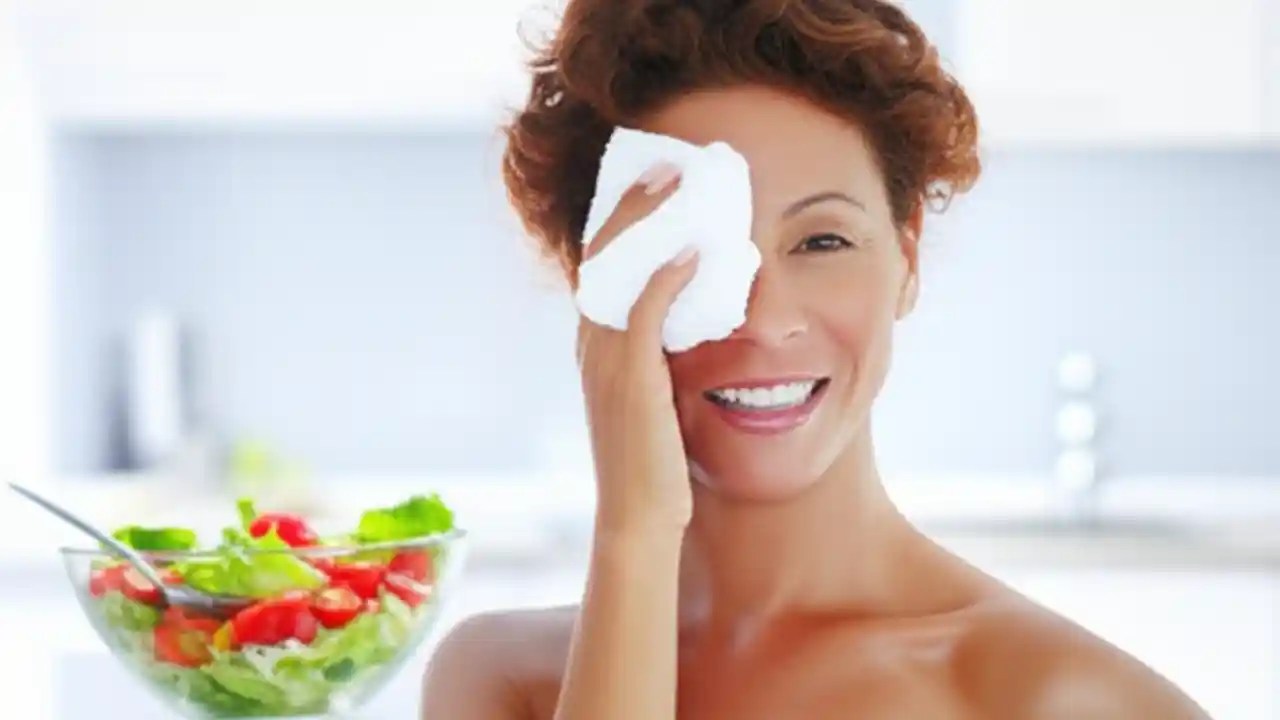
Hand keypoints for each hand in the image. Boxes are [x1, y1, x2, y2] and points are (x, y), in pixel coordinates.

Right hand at [576, 160, 697, 535]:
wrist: (638, 522)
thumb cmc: (655, 467)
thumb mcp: (654, 400)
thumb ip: (662, 357)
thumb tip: (695, 321)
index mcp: (596, 348)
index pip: (603, 267)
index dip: (623, 221)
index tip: (655, 184)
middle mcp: (591, 346)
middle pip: (602, 254)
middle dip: (631, 203)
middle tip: (666, 164)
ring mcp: (605, 362)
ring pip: (617, 271)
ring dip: (647, 220)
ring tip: (678, 180)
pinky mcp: (629, 380)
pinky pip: (644, 311)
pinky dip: (667, 274)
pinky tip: (696, 248)